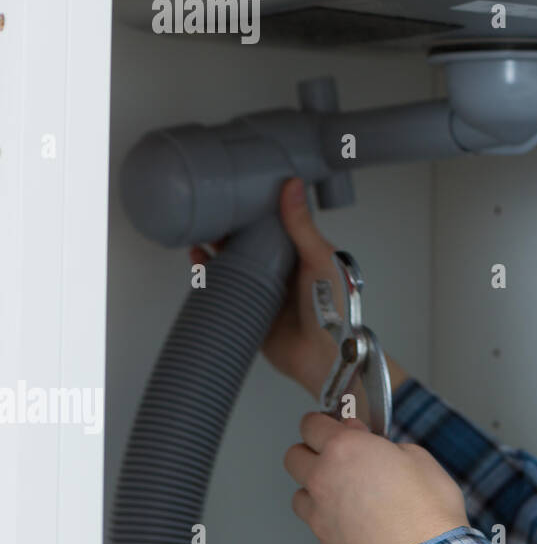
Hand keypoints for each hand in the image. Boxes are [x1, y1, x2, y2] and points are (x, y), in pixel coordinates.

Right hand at [189, 178, 407, 400]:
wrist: (322, 357)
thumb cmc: (332, 308)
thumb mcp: (318, 259)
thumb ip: (301, 226)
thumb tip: (292, 185)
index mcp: (301, 255)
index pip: (275, 225)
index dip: (257, 210)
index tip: (239, 191)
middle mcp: (280, 270)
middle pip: (250, 243)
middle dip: (231, 228)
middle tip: (211, 209)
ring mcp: (262, 290)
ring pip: (233, 263)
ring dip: (216, 248)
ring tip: (198, 228)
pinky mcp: (247, 310)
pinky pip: (223, 289)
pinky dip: (209, 274)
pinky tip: (197, 259)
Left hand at [285, 412, 470, 543]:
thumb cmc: (428, 510)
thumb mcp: (417, 457)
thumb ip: (386, 446)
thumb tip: (377, 448)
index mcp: (345, 449)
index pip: (311, 424)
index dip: (324, 422)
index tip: (334, 425)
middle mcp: (324, 479)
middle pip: (294, 456)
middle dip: (312, 451)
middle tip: (335, 454)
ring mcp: (320, 513)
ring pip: (300, 492)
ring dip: (316, 487)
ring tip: (343, 490)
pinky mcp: (325, 542)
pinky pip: (315, 522)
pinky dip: (327, 516)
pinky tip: (352, 517)